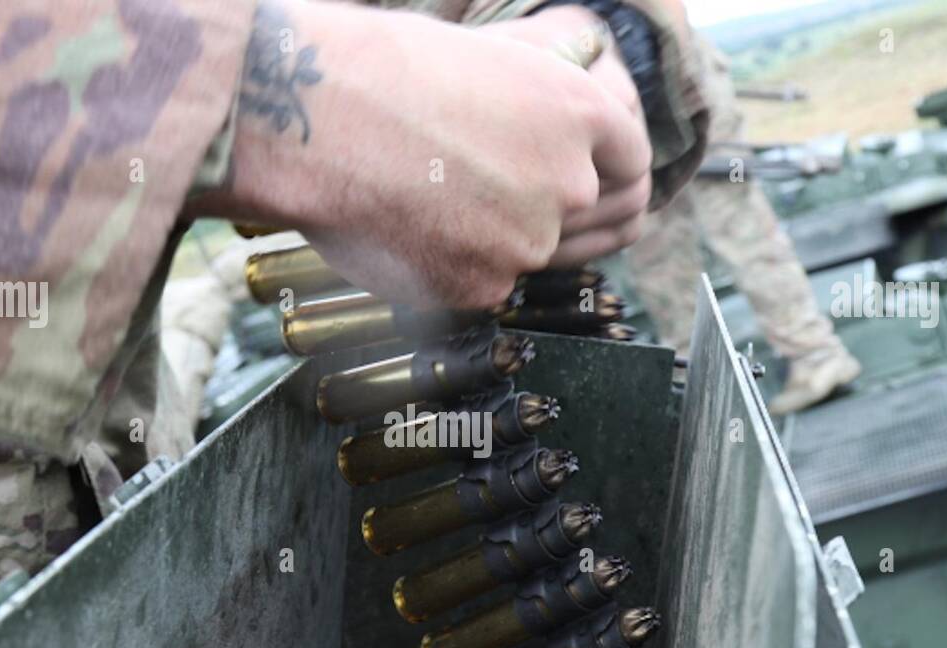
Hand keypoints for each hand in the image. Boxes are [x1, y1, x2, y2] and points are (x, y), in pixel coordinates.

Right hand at [195, 0, 651, 308]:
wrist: (316, 117)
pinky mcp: (483, 286)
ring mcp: (529, 242)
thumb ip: (544, 108)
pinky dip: (452, 268)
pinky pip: (484, 285)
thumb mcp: (490, 61)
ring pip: (531, 254)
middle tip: (504, 202)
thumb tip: (564, 129)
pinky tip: (409, 230)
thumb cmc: (384, 71)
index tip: (582, 181)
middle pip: (592, 217)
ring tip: (435, 203)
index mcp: (581, 111)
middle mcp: (569, 181)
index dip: (606, 173)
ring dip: (497, 239)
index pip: (631, 163)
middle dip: (558, 212)